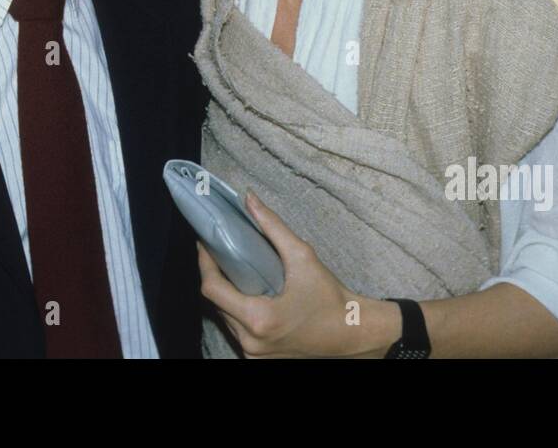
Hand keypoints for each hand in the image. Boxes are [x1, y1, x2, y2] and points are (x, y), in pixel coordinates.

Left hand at [198, 191, 398, 357]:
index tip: (204, 243)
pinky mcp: (259, 358)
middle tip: (219, 252)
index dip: (204, 263)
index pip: (212, 290)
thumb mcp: (302, 257)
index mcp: (258, 318)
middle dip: (215, 277)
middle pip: (215, 304)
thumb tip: (249, 199)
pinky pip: (237, 331)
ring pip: (224, 319)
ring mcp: (254, 354)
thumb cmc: (330, 297)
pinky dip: (237, 312)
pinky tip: (246, 294)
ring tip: (232, 270)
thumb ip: (272, 226)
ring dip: (225, 296)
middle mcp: (251, 341)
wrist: (352, 333)